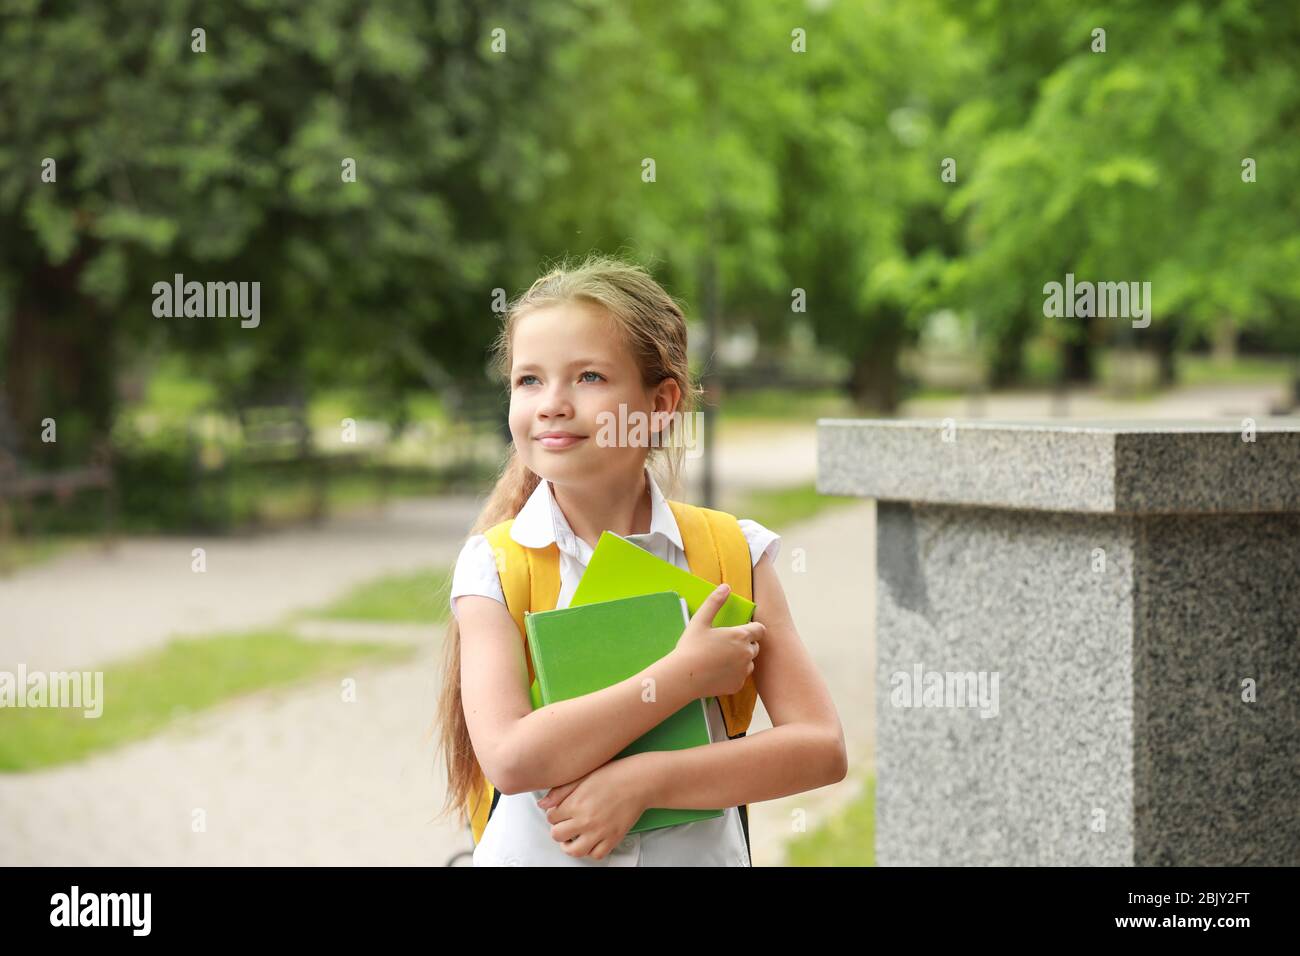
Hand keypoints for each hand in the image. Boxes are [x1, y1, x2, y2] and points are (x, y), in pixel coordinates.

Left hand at [536, 757, 647, 859]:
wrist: (639, 781)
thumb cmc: (614, 775)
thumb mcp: (583, 776)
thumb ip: (560, 791)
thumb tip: (542, 804)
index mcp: (575, 803)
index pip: (551, 817)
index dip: (553, 815)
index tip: (559, 812)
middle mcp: (585, 819)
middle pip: (557, 835)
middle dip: (558, 830)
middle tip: (564, 826)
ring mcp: (600, 831)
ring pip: (574, 851)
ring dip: (569, 847)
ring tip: (572, 840)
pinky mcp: (613, 838)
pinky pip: (597, 854)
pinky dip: (591, 851)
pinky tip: (591, 841)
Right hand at [671, 583, 764, 698]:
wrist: (684, 677)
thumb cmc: (691, 647)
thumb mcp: (700, 620)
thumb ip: (715, 602)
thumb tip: (726, 586)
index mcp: (740, 636)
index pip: (760, 630)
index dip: (752, 629)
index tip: (740, 631)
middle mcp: (747, 653)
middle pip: (755, 646)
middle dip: (745, 644)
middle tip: (725, 645)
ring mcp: (743, 671)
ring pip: (749, 663)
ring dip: (741, 660)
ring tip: (721, 659)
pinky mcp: (738, 685)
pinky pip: (741, 677)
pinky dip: (734, 674)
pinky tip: (718, 672)